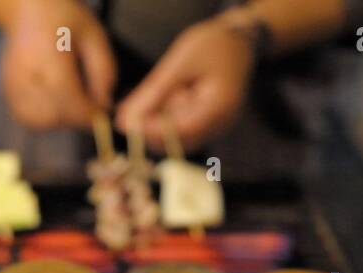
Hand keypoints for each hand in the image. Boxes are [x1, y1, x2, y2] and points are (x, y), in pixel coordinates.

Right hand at [0, 0, 115, 129]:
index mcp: (50, 59)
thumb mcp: (93, 36)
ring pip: (39, 122)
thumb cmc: (64, 20)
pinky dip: (41, 117)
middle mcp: (27, 75)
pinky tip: (51, 101)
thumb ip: (103, 70)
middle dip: (75, 118)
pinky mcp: (6, 90)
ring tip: (68, 101)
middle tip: (86, 104)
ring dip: (58, 120)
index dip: (89, 114)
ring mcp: (13, 85)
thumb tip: (103, 104)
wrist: (28, 10)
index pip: (70, 102)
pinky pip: (26, 117)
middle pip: (54, 116)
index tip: (101, 113)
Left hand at [115, 16, 256, 152]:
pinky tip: (167, 97)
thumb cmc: (212, 45)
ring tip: (164, 92)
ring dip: (160, 123)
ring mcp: (215, 128)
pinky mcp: (208, 127)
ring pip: (176, 139)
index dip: (151, 131)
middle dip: (153, 127)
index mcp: (219, 106)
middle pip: (177, 141)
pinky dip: (167, 119)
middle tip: (134, 106)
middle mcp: (220, 124)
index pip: (181, 131)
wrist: (238, 42)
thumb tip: (124, 122)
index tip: (127, 123)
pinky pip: (182, 132)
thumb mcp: (179, 63)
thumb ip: (153, 93)